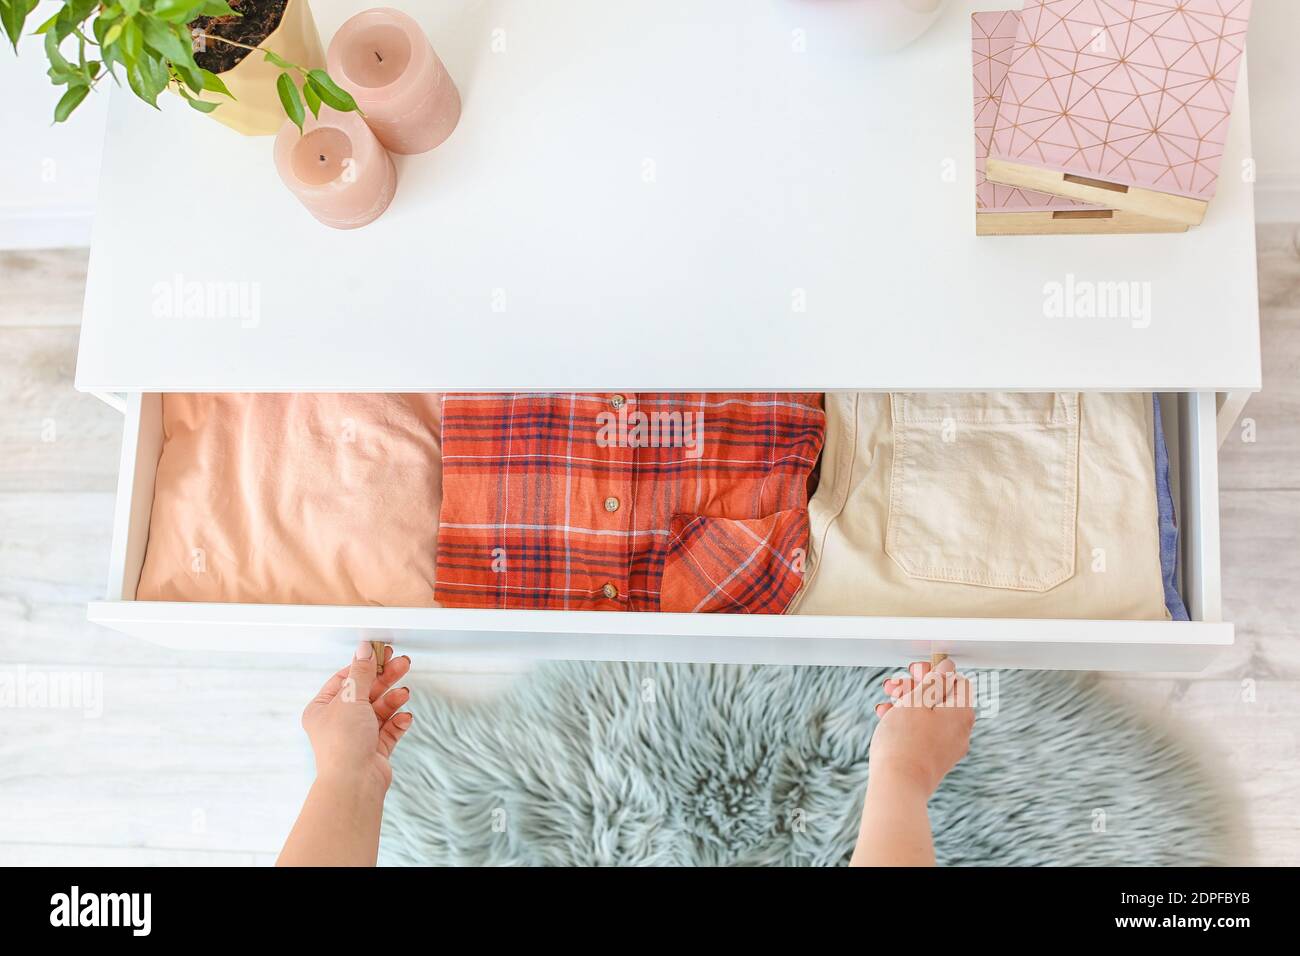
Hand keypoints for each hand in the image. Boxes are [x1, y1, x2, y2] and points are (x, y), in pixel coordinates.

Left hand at [301, 641, 412, 794]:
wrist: (354, 783)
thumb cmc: (343, 743)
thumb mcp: (351, 698)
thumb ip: (362, 672)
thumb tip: (364, 649)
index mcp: (322, 709)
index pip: (345, 679)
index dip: (365, 665)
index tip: (383, 653)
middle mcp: (338, 722)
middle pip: (365, 692)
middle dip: (385, 679)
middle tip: (402, 664)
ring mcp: (356, 737)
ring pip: (379, 710)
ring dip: (393, 700)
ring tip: (404, 693)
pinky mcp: (373, 750)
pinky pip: (389, 730)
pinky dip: (398, 722)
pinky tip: (405, 717)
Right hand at [869, 658, 974, 797]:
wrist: (898, 784)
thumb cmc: (906, 739)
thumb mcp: (918, 699)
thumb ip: (934, 680)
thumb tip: (947, 668)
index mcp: (962, 712)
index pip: (957, 681)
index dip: (935, 671)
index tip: (914, 671)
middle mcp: (960, 730)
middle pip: (941, 697)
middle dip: (916, 687)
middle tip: (895, 685)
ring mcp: (948, 746)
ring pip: (929, 715)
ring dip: (907, 703)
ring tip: (886, 702)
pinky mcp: (935, 758)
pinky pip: (925, 732)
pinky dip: (908, 722)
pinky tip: (887, 719)